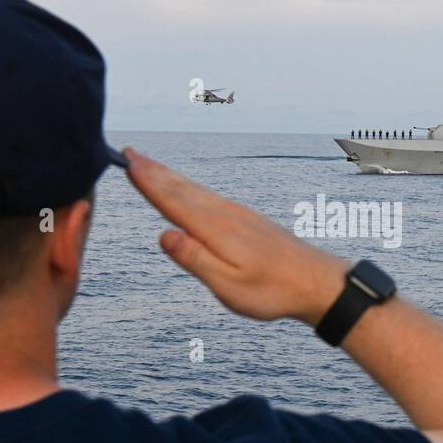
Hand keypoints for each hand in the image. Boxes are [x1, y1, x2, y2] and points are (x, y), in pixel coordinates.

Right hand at [123, 147, 346, 324]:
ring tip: (149, 165)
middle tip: (128, 152)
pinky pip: (208, 196)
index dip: (148, 182)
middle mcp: (224, 215)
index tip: (126, 162)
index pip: (173, 202)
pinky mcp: (246, 220)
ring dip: (169, 176)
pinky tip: (187, 190)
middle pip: (181, 189)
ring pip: (195, 190)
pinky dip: (189, 187)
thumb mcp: (229, 286)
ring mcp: (237, 214)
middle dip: (153, 171)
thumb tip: (164, 234)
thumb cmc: (272, 290)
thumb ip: (195, 260)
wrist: (316, 282)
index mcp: (215, 229)